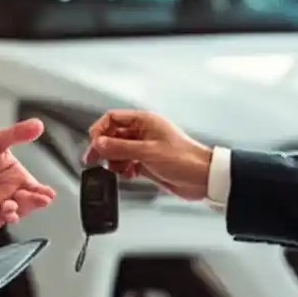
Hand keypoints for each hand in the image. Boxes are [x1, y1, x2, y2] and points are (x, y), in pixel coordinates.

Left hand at [0, 119, 57, 227]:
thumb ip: (16, 134)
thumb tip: (38, 124)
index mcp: (20, 179)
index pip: (38, 189)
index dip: (45, 193)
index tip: (48, 194)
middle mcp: (14, 195)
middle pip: (31, 203)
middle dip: (35, 202)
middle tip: (38, 198)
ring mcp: (0, 207)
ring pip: (15, 213)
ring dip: (17, 210)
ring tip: (13, 204)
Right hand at [85, 110, 212, 200]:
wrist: (203, 178)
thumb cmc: (185, 159)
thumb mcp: (148, 152)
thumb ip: (121, 148)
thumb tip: (99, 144)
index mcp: (145, 121)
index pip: (113, 118)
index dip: (100, 130)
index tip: (94, 144)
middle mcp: (143, 132)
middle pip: (113, 135)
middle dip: (103, 148)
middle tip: (94, 160)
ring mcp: (145, 148)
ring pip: (118, 151)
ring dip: (114, 161)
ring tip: (117, 169)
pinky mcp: (147, 162)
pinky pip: (127, 163)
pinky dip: (124, 169)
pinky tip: (129, 174)